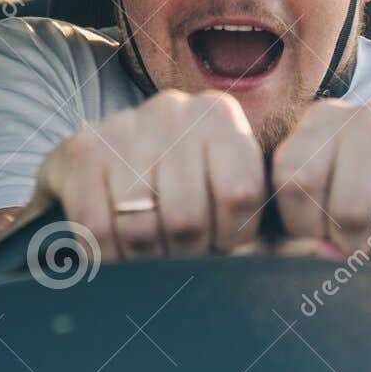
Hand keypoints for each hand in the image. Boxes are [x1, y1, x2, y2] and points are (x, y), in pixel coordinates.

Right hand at [32, 90, 266, 260]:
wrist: (94, 171)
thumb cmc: (174, 193)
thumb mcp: (222, 200)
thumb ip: (258, 230)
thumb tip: (290, 255)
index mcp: (219, 115)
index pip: (239, 194)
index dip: (229, 239)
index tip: (216, 249)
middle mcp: (173, 110)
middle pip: (188, 218)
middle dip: (182, 257)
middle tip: (175, 260)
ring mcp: (123, 125)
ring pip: (142, 228)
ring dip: (142, 261)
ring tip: (145, 257)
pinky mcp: (79, 152)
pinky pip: (98, 230)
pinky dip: (105, 258)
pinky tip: (110, 253)